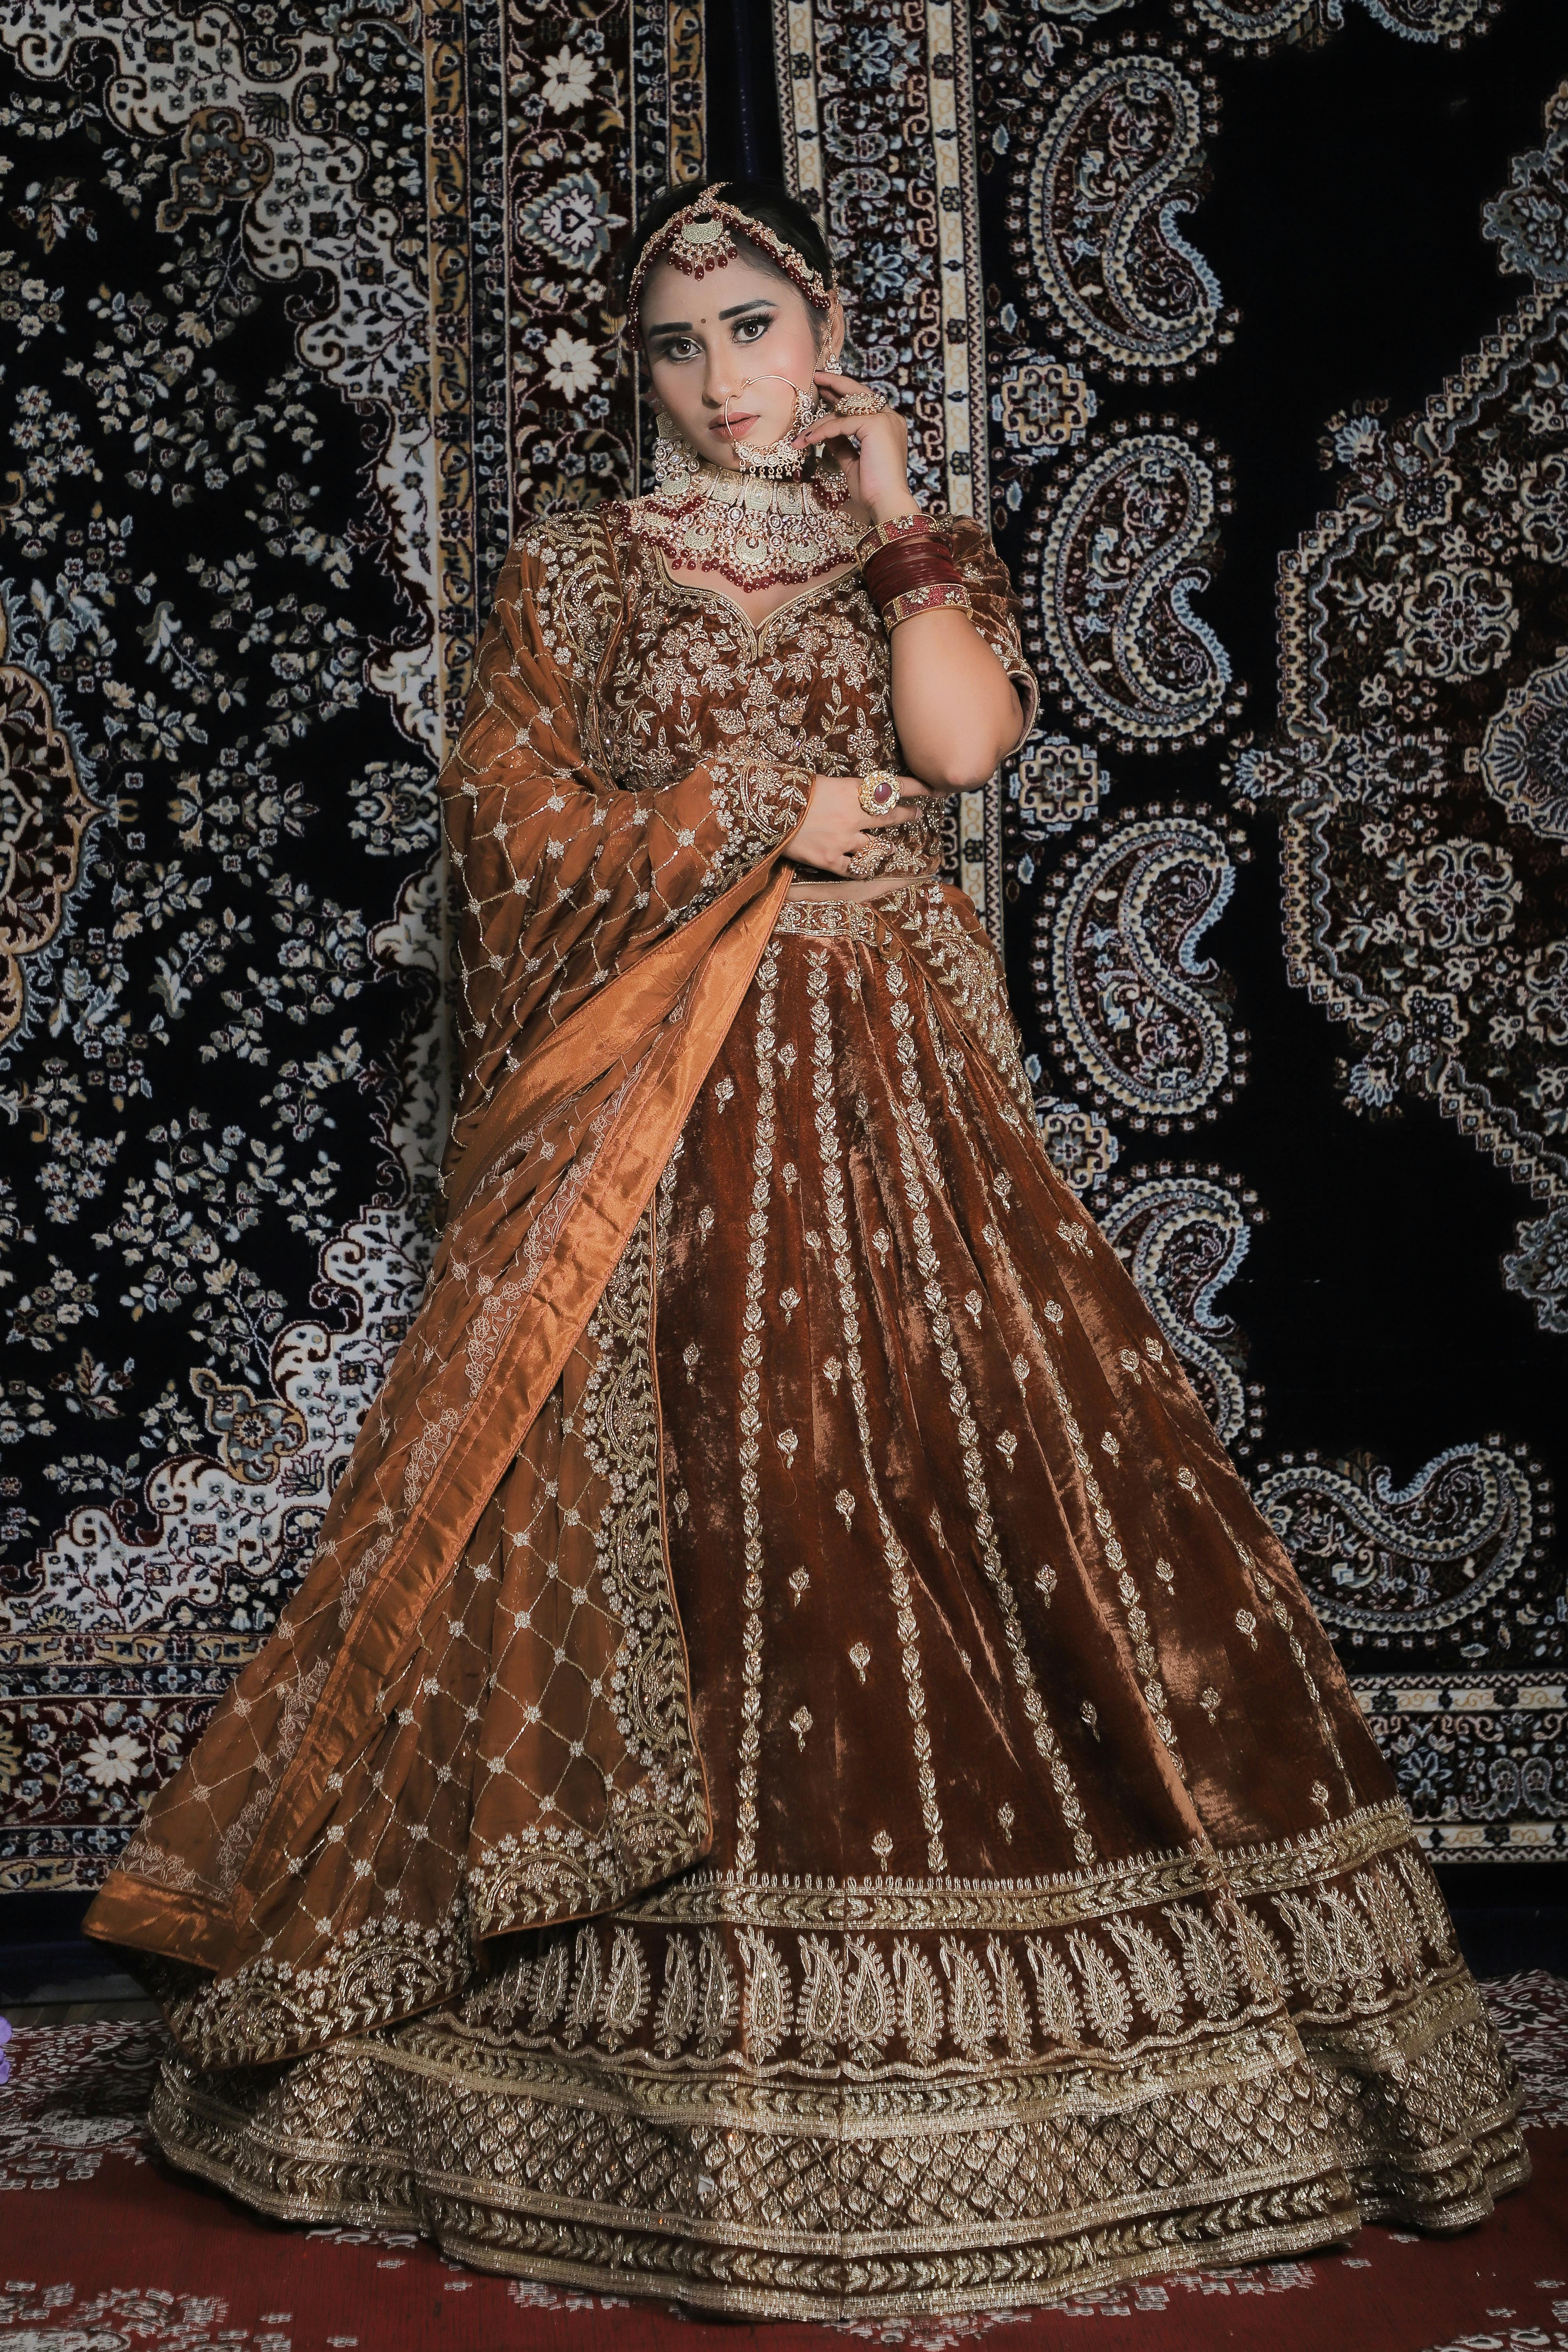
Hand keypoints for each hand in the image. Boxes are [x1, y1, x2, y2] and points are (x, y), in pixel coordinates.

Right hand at [785, 773, 930, 877]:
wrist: (766, 812)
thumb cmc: (790, 791)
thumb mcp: (822, 782)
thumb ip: (845, 791)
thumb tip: (858, 794)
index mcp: (852, 791)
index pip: (894, 788)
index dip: (917, 789)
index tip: (936, 789)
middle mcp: (854, 816)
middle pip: (891, 816)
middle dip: (907, 815)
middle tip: (917, 814)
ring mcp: (843, 840)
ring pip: (875, 846)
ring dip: (885, 847)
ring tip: (892, 848)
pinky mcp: (830, 860)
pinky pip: (854, 868)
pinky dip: (861, 868)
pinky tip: (867, 868)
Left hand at [793, 370, 915, 524]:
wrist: (886, 503)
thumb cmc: (873, 489)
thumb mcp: (853, 462)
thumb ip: (842, 445)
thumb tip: (826, 435)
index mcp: (889, 426)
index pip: (864, 403)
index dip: (843, 395)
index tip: (826, 391)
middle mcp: (890, 418)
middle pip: (859, 392)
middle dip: (836, 384)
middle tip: (816, 377)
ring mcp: (885, 419)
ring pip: (846, 409)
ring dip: (821, 420)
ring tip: (801, 430)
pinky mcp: (876, 425)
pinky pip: (841, 423)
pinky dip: (823, 431)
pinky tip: (808, 440)